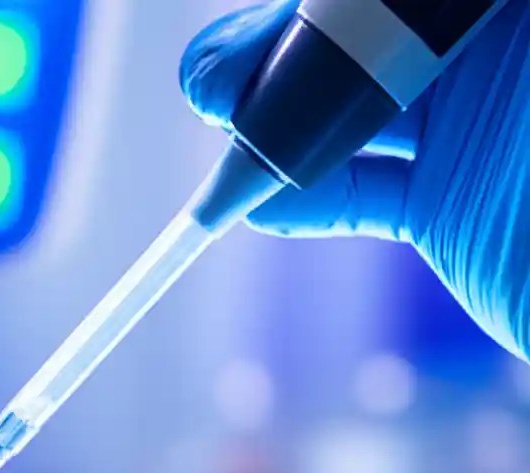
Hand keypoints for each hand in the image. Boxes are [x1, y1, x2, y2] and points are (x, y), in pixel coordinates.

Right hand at [181, 0, 529, 357]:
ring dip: (272, 135)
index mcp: (499, 17)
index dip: (309, 16)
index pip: (379, 1)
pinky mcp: (449, 210)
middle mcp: (483, 63)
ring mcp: (466, 136)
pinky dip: (299, 201)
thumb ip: (434, 26)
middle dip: (273, 62)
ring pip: (343, 119)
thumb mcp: (519, 53)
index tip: (264, 41)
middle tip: (215, 89)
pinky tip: (257, 204)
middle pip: (348, 48)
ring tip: (229, 151)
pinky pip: (359, 196)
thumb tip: (328, 23)